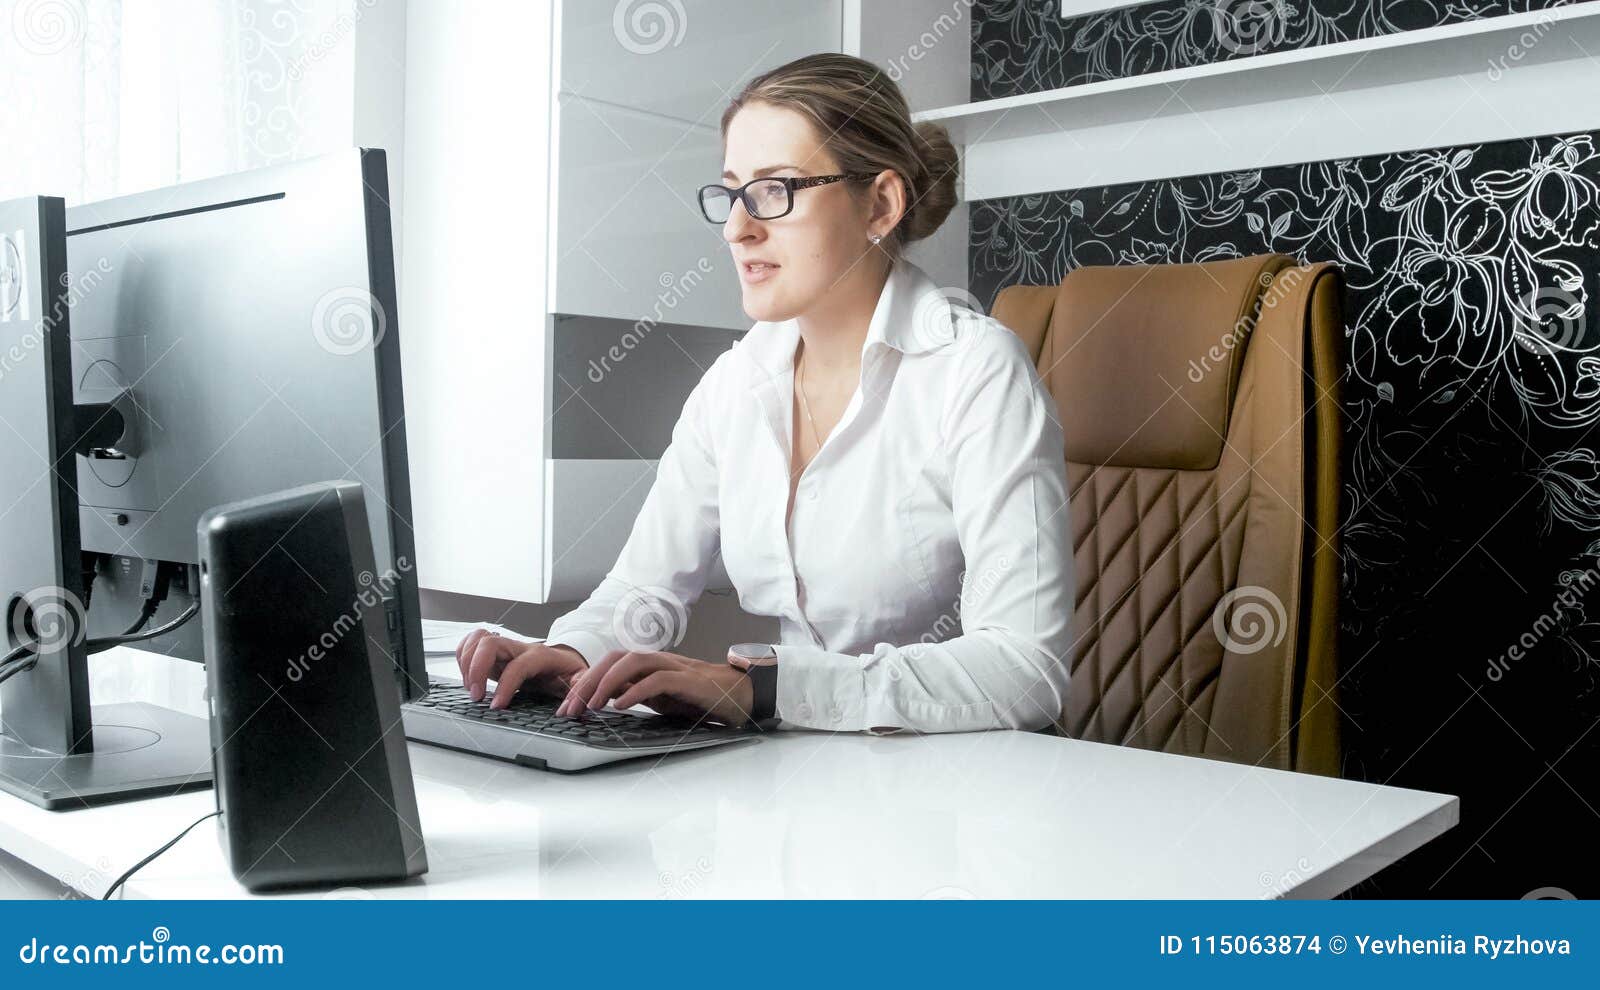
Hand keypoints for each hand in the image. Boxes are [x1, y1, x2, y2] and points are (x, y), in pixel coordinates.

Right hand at [456, 629, 587, 708]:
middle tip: (476, 696)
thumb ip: (579, 692)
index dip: (506, 686)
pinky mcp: (493, 654)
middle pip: (490, 643)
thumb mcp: (580, 681)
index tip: (497, 706)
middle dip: (477, 669)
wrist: (564, 661)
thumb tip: (568, 710)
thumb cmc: (569, 672)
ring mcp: (504, 649)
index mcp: (541, 656)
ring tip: (471, 688)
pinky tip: (468, 678)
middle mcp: (519, 648)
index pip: (517, 665)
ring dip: (466, 662)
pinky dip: (462, 659)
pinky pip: (470, 644)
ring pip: (477, 638)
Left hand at [556, 649, 753, 724]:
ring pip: (633, 662)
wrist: (740, 696)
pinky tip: (622, 705)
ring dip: (607, 682)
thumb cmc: (698, 698)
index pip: (608, 664)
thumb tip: (601, 698)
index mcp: (648, 666)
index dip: (584, 681)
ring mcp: (674, 668)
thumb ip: (633, 693)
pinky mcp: (689, 680)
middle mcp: (658, 662)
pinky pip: (658, 679)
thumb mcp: (658, 699)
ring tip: (591, 705)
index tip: (566, 706)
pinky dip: (637, 690)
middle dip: (587, 681)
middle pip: (614, 658)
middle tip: (570, 709)